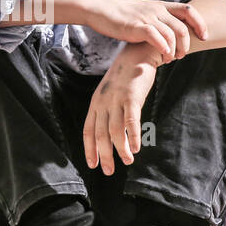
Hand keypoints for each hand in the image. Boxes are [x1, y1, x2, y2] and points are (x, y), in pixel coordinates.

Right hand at [81, 0, 208, 63]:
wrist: (100, 9)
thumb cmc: (121, 15)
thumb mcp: (143, 13)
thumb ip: (157, 21)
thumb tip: (169, 35)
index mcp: (161, 6)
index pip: (189, 10)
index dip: (200, 23)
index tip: (204, 36)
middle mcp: (157, 10)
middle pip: (183, 27)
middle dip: (186, 44)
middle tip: (182, 56)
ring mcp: (147, 17)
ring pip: (172, 34)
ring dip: (175, 50)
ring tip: (169, 59)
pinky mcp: (137, 26)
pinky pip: (157, 37)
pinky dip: (164, 48)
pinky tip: (163, 56)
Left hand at [83, 43, 159, 174]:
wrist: (137, 54)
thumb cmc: (126, 77)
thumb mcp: (111, 94)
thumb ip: (110, 111)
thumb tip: (113, 134)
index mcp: (96, 103)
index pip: (88, 131)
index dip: (89, 149)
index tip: (92, 165)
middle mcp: (103, 103)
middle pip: (100, 134)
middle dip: (104, 155)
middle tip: (108, 171)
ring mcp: (116, 100)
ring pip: (115, 131)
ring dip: (120, 150)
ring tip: (127, 162)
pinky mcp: (131, 97)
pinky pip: (131, 121)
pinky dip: (133, 136)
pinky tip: (136, 148)